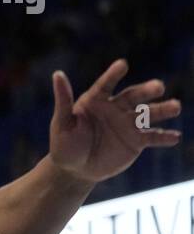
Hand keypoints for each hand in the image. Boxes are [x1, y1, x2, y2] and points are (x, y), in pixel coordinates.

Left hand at [48, 59, 180, 182]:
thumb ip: (63, 100)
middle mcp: (115, 108)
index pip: (105, 85)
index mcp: (95, 100)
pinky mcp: (136, 141)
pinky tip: (175, 137)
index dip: (113, 75)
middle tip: (159, 86)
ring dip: (162, 110)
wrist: (75, 169)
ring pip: (148, 114)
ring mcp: (127, 124)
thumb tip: (58, 74)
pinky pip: (152, 137)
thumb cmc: (64, 144)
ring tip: (175, 106)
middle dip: (146, 91)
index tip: (122, 64)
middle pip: (133, 96)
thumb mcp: (62, 123)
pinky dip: (164, 137)